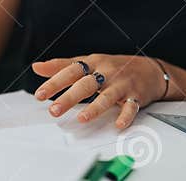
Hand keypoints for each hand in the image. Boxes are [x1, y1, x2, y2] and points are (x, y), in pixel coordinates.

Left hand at [32, 54, 166, 128]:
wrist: (149, 69)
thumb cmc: (113, 67)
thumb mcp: (88, 62)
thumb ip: (62, 66)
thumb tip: (37, 67)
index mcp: (92, 63)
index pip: (70, 71)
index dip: (55, 82)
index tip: (40, 95)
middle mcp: (106, 72)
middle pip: (86, 84)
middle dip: (69, 97)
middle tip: (54, 110)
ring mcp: (121, 84)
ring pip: (107, 96)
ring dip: (95, 108)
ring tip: (82, 118)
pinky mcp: (136, 96)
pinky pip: (131, 106)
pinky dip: (125, 115)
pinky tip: (118, 124)